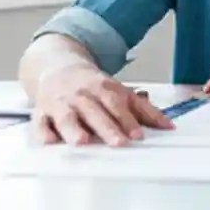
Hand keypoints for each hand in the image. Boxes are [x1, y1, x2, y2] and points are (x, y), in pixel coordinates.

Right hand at [32, 65, 173, 146]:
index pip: (117, 104)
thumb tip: (169, 127)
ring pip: (67, 116)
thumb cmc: (93, 85)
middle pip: (95, 111)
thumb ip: (144, 110)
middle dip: (107, 128)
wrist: (58, 65)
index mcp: (103, 88)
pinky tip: (49, 141)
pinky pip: (40, 121)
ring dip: (74, 129)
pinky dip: (43, 131)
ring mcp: (61, 103)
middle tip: (119, 144)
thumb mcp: (119, 91)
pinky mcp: (42, 111)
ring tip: (82, 142)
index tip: (138, 135)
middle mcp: (82, 95)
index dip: (128, 119)